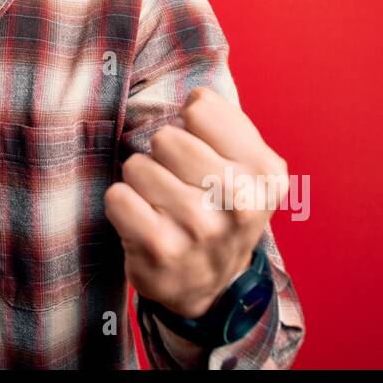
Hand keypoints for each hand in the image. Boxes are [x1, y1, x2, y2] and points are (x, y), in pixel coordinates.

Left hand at [104, 86, 286, 319]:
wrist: (214, 285)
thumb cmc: (223, 210)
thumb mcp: (248, 166)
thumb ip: (226, 122)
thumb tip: (194, 96)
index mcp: (265, 172)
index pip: (199, 108)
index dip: (191, 128)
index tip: (202, 156)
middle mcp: (238, 200)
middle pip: (165, 137)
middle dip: (164, 157)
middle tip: (179, 185)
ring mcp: (198, 227)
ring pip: (137, 165)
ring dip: (142, 182)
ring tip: (163, 206)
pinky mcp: (159, 248)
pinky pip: (117, 196)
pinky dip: (122, 206)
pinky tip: (143, 222)